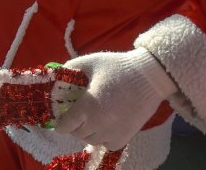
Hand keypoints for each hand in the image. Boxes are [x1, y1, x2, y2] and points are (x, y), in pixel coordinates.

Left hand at [55, 48, 176, 150]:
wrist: (149, 77)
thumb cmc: (117, 67)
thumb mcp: (90, 62)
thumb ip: (70, 68)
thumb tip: (57, 75)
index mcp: (87, 107)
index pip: (65, 125)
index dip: (60, 123)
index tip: (60, 119)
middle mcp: (99, 124)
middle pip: (77, 134)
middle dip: (73, 125)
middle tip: (76, 114)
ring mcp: (113, 133)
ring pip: (92, 140)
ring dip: (88, 131)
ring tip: (91, 118)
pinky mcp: (126, 137)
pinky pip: (107, 144)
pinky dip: (103, 138)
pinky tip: (105, 125)